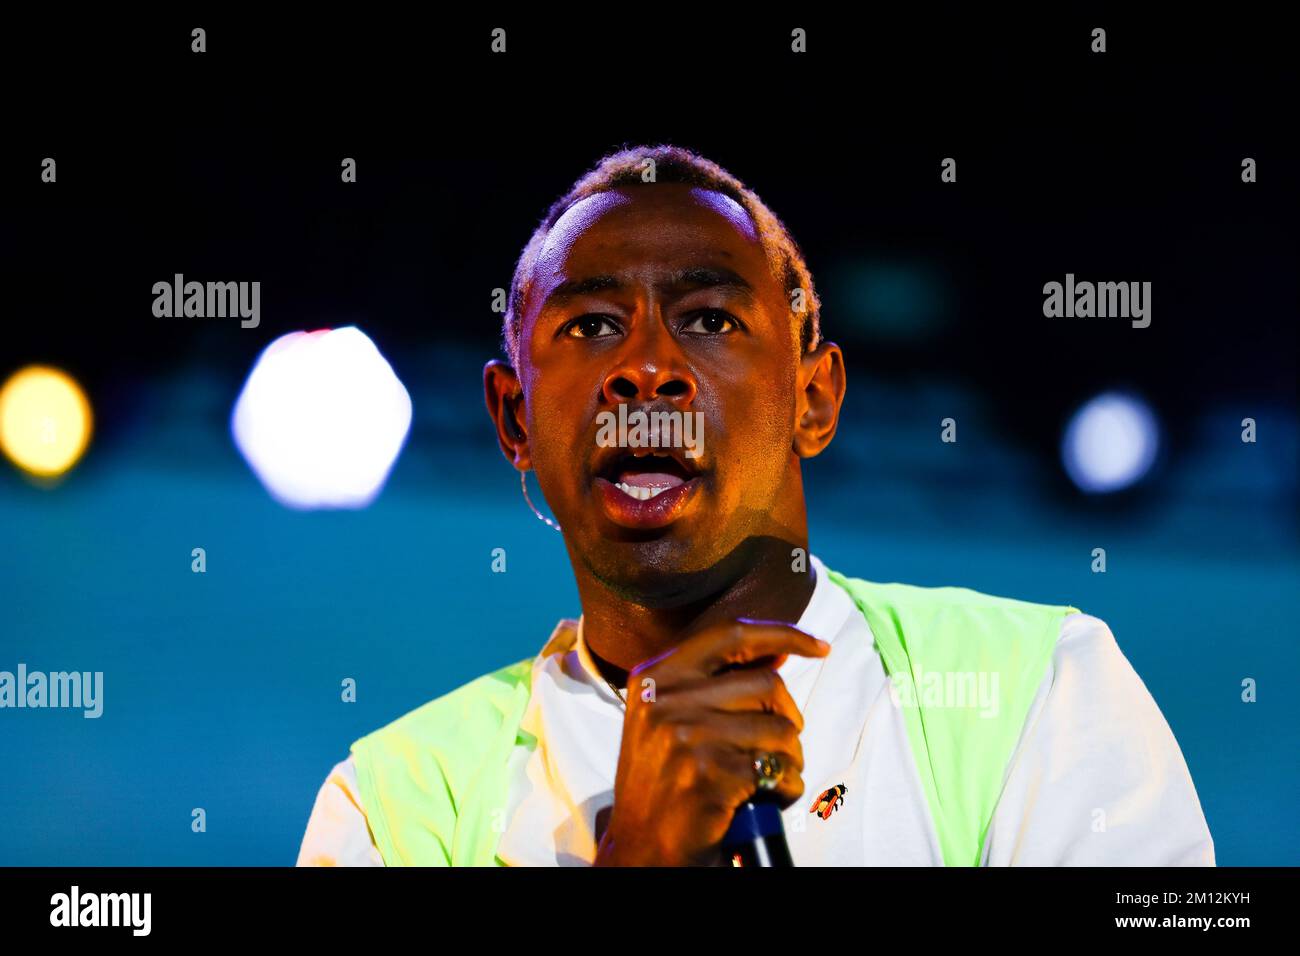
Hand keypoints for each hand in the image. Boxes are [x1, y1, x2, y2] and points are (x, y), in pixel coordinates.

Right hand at [592, 619, 828, 865]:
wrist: (641, 847)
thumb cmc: (663, 780)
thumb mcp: (671, 718)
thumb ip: (717, 681)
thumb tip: (779, 651)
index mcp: (657, 675)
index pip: (731, 634)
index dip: (783, 634)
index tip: (820, 645)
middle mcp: (666, 698)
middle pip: (767, 684)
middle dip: (788, 718)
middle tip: (777, 748)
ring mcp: (685, 735)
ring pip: (780, 729)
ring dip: (790, 759)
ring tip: (768, 778)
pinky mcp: (708, 774)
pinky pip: (777, 770)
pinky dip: (786, 788)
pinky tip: (766, 800)